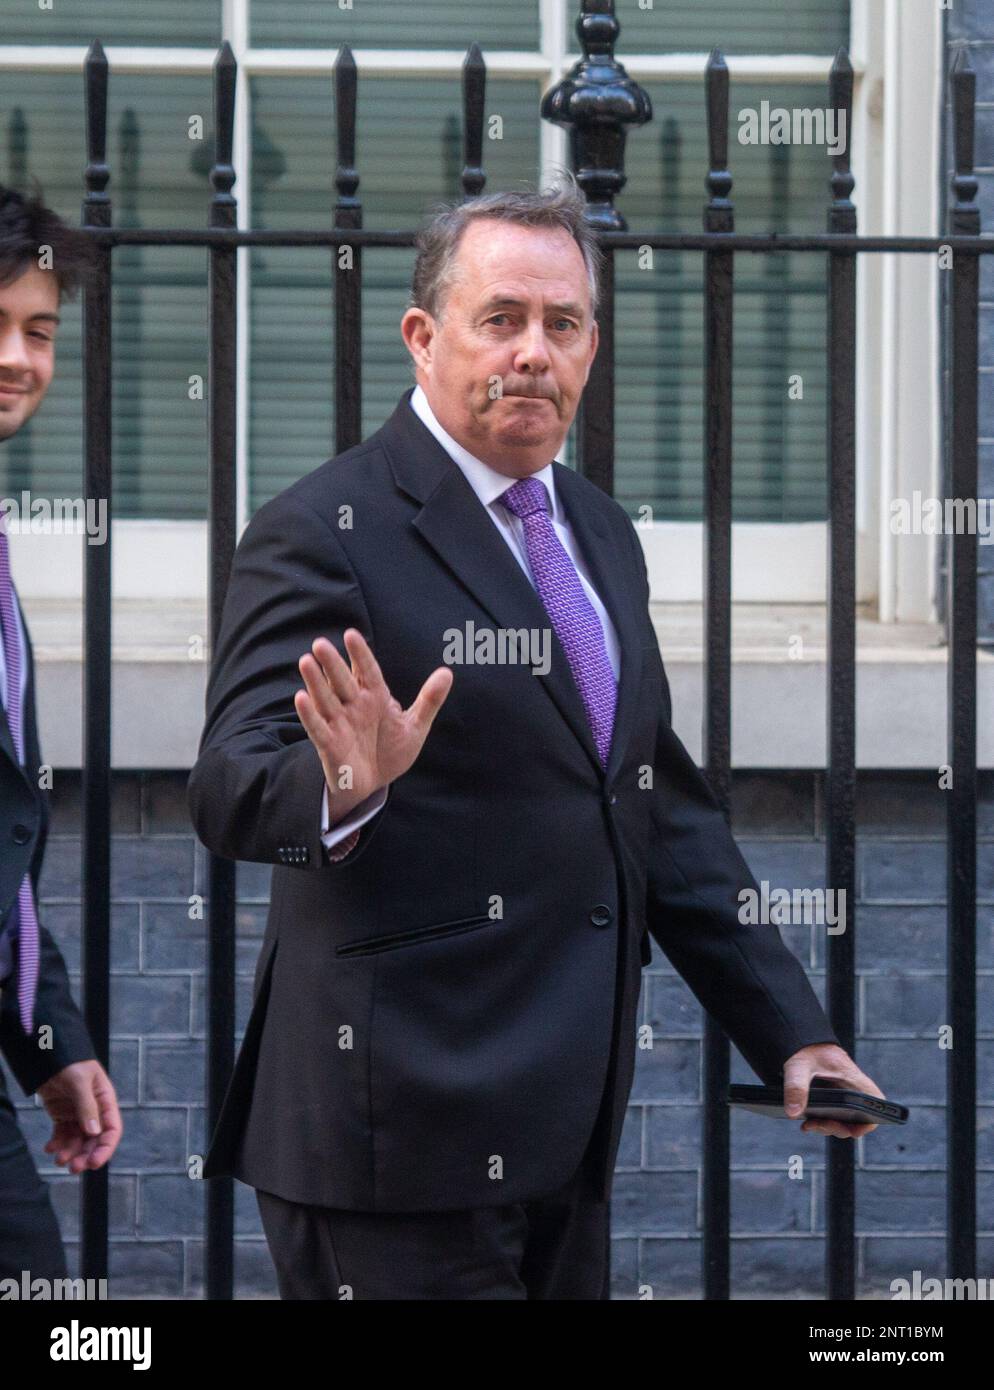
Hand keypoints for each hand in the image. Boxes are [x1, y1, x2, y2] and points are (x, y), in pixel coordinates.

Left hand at [37, 1060, 122, 1173]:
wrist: (48, 1055)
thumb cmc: (70, 1062)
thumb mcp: (80, 1081)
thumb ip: (87, 1106)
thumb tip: (94, 1132)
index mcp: (105, 1100)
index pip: (112, 1129)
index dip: (105, 1148)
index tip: (95, 1163)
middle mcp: (94, 1110)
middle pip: (94, 1140)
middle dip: (85, 1155)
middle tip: (73, 1168)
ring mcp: (77, 1114)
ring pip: (77, 1141)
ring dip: (70, 1153)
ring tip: (58, 1159)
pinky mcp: (62, 1116)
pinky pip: (62, 1135)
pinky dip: (57, 1145)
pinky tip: (49, 1148)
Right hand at [294, 629, 452, 817]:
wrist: (373, 783)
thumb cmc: (391, 750)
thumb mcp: (415, 726)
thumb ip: (429, 700)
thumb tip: (447, 672)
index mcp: (375, 697)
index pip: (367, 671)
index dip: (359, 654)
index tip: (351, 634)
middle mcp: (354, 706)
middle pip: (342, 681)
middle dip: (332, 663)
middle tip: (320, 643)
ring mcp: (339, 723)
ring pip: (326, 698)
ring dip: (315, 682)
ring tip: (306, 661)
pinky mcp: (329, 744)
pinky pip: (317, 727)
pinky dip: (309, 714)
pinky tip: (301, 698)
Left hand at [782, 1043, 884, 1138]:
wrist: (803, 1042)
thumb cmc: (808, 1049)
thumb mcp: (799, 1066)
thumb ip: (796, 1087)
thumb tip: (793, 1113)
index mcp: (853, 1079)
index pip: (875, 1104)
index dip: (868, 1122)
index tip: (850, 1130)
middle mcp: (853, 1090)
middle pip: (857, 1120)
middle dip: (837, 1128)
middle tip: (815, 1125)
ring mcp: (845, 1096)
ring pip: (844, 1121)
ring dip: (827, 1127)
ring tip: (809, 1124)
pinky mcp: (835, 1099)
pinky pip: (835, 1116)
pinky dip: (822, 1123)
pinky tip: (808, 1122)